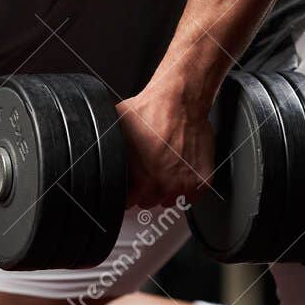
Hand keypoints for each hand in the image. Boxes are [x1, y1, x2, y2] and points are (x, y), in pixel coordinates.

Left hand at [116, 87, 214, 209]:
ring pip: (171, 200)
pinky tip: (180, 171)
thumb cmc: (151, 112)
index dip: (127, 193)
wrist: (180, 100)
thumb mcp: (118, 132)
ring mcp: (186, 184)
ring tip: (164, 170)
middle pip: (149, 202)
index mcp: (143, 180)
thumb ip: (112, 153)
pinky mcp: (203, 179)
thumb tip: (101, 158)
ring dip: (166, 189)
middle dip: (146, 190)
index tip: (129, 187)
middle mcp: (165, 186)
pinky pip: (193, 194)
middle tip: (147, 172)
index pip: (129, 203)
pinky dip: (188, 186)